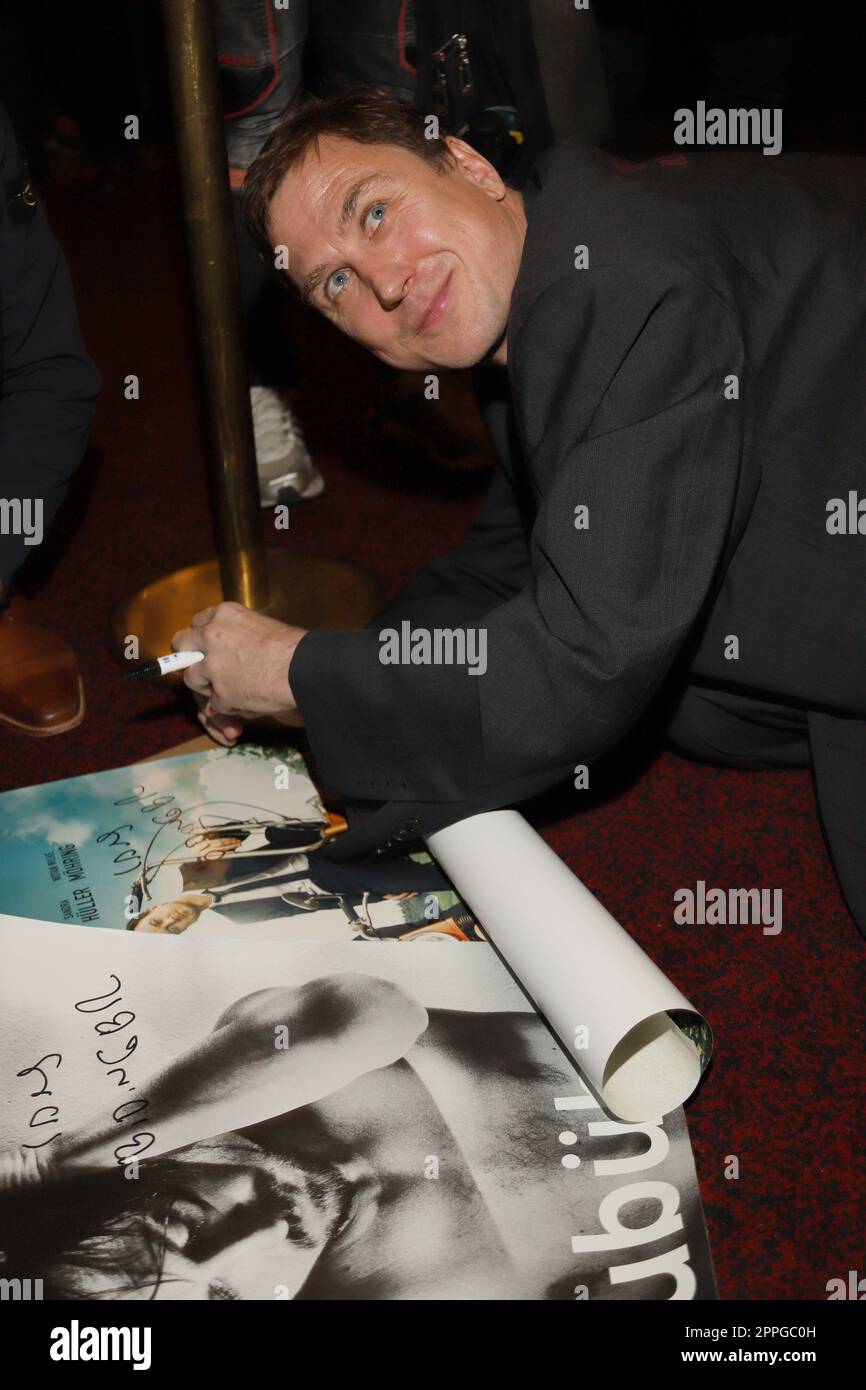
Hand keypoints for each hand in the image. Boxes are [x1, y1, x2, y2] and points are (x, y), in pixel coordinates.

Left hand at [171, 602, 306, 742]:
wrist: (304, 668)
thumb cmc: (292, 648)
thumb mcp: (259, 625)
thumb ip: (236, 633)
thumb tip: (226, 649)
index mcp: (223, 614)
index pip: (197, 623)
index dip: (202, 638)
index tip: (207, 647)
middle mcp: (211, 635)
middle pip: (180, 644)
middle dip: (188, 657)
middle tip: (202, 667)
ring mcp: (212, 665)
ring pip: (191, 678)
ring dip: (207, 685)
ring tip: (231, 687)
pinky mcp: (220, 692)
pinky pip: (215, 703)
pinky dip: (229, 705)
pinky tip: (248, 699)